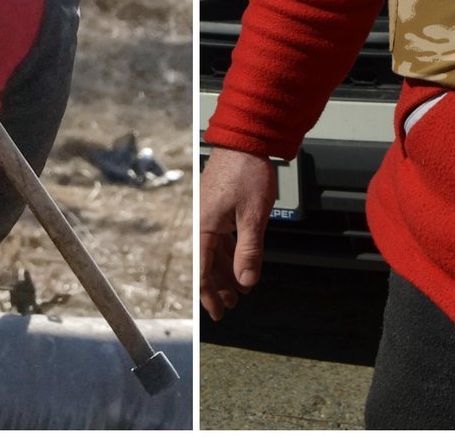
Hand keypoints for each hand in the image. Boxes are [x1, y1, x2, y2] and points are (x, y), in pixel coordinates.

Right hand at [199, 146, 277, 321]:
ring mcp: (209, 213)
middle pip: (206, 264)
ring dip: (226, 271)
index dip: (210, 296)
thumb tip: (246, 280)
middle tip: (231, 305)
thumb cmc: (247, 171)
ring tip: (239, 287)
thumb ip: (249, 251)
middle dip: (219, 287)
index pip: (202, 272)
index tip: (218, 313)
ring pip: (214, 251)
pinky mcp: (217, 206)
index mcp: (204, 226)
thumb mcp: (253, 216)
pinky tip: (240, 261)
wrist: (246, 139)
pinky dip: (230, 253)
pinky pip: (220, 237)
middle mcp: (201, 222)